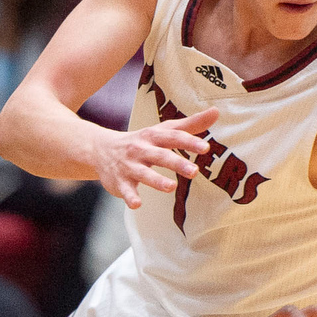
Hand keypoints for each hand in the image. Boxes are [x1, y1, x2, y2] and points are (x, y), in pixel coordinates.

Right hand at [89, 108, 219, 207]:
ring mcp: (130, 166)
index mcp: (154, 136)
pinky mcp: (120, 182)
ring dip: (156, 180)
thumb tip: (215, 112)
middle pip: (160, 156)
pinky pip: (125, 190)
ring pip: (143, 173)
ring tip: (171, 187)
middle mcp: (141, 150)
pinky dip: (130, 197)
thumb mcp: (162, 130)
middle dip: (177, 163)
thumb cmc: (141, 141)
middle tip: (194, 171)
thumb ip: (190, 124)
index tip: (205, 148)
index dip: (189, 142)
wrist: (101, 149)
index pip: (173, 137)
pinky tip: (137, 204)